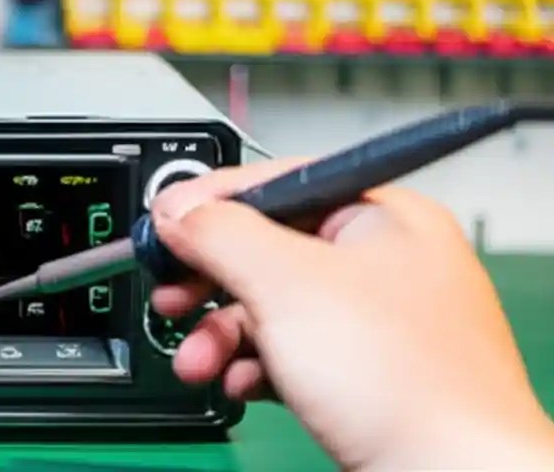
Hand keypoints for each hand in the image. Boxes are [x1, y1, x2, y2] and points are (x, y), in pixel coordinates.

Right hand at [151, 159, 553, 470]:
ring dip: (221, 334)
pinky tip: (241, 383)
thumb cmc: (406, 381)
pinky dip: (254, 367)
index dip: (212, 202)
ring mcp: (375, 324)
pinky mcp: (364, 376)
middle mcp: (383, 263)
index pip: (277, 184)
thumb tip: (177, 211)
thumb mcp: (287, 283)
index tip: (163, 224)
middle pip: (266, 250)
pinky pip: (289, 354)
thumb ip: (220, 233)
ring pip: (272, 309)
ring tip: (199, 360)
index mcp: (382, 218)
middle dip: (208, 281)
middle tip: (171, 293)